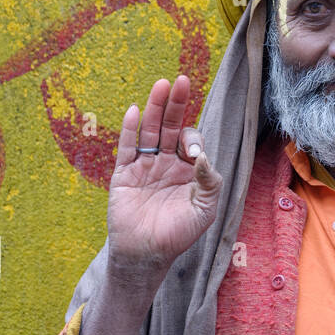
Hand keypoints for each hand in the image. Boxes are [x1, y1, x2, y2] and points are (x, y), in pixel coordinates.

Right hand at [106, 74, 222, 276]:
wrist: (146, 254)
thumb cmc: (178, 235)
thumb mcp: (204, 210)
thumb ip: (210, 183)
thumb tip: (203, 157)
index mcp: (188, 171)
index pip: (192, 143)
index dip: (194, 141)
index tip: (192, 154)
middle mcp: (166, 164)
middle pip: (172, 127)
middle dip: (177, 105)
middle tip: (182, 80)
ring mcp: (144, 167)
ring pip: (149, 131)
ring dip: (155, 108)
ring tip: (162, 85)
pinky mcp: (124, 174)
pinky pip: (126, 148)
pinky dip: (129, 130)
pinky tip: (133, 111)